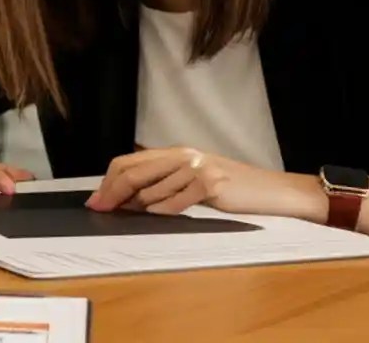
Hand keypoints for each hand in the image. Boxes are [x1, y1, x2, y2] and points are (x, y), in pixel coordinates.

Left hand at [86, 147, 324, 218]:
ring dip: (141, 208)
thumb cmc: (233, 189)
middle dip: (111, 194)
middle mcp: (183, 155)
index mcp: (175, 152)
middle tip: (99, 210)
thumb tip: (125, 199)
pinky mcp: (210, 184)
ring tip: (140, 216)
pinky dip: (163, 211)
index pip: (128, 162)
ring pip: (151, 191)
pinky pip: (174, 202)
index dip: (108, 181)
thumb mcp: (193, 180)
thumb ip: (163, 182)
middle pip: (132, 173)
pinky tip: (158, 215)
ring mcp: (196, 168)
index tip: (96, 200)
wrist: (273, 190)